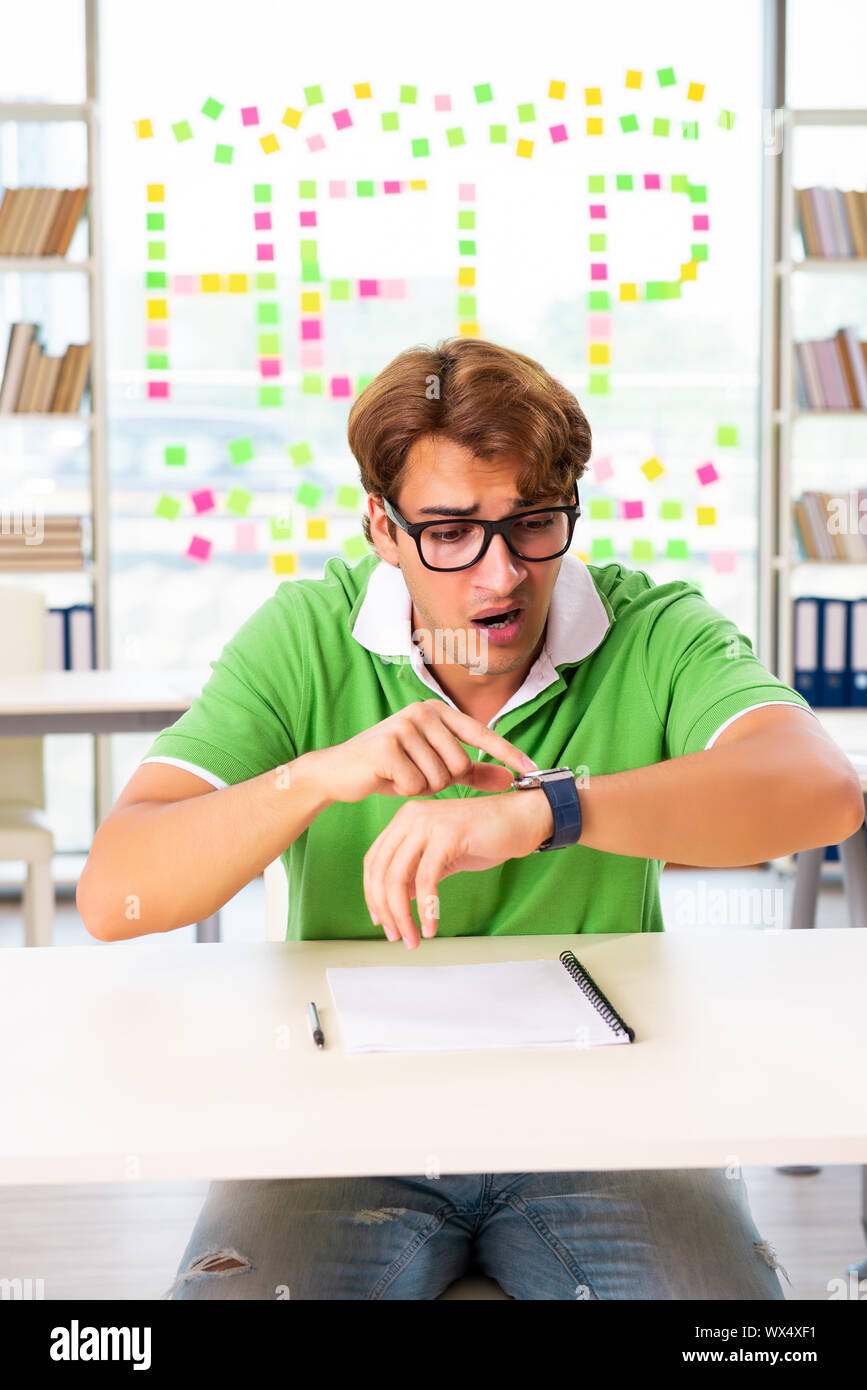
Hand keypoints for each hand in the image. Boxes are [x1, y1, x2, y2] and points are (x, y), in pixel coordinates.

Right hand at [310, 699, 537, 803]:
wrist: (340, 772)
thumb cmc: (392, 769)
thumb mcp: (434, 769)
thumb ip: (473, 773)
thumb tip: (511, 779)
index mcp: (437, 711)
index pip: (481, 733)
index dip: (508, 753)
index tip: (534, 769)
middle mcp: (422, 711)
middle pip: (460, 765)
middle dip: (442, 781)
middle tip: (417, 775)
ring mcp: (403, 725)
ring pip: (440, 777)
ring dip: (423, 787)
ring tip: (402, 776)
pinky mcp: (386, 746)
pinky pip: (417, 785)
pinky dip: (407, 791)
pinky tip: (390, 780)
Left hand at [362, 788, 553, 948]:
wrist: (524, 819)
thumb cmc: (486, 836)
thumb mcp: (443, 855)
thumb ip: (417, 873)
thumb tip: (396, 900)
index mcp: (405, 819)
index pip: (374, 860)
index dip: (372, 895)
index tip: (382, 920)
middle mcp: (411, 817)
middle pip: (381, 871)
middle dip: (385, 910)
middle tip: (396, 936)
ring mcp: (428, 823)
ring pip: (399, 878)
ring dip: (403, 915)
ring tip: (413, 938)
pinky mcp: (448, 835)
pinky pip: (427, 879)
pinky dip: (427, 909)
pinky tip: (431, 926)